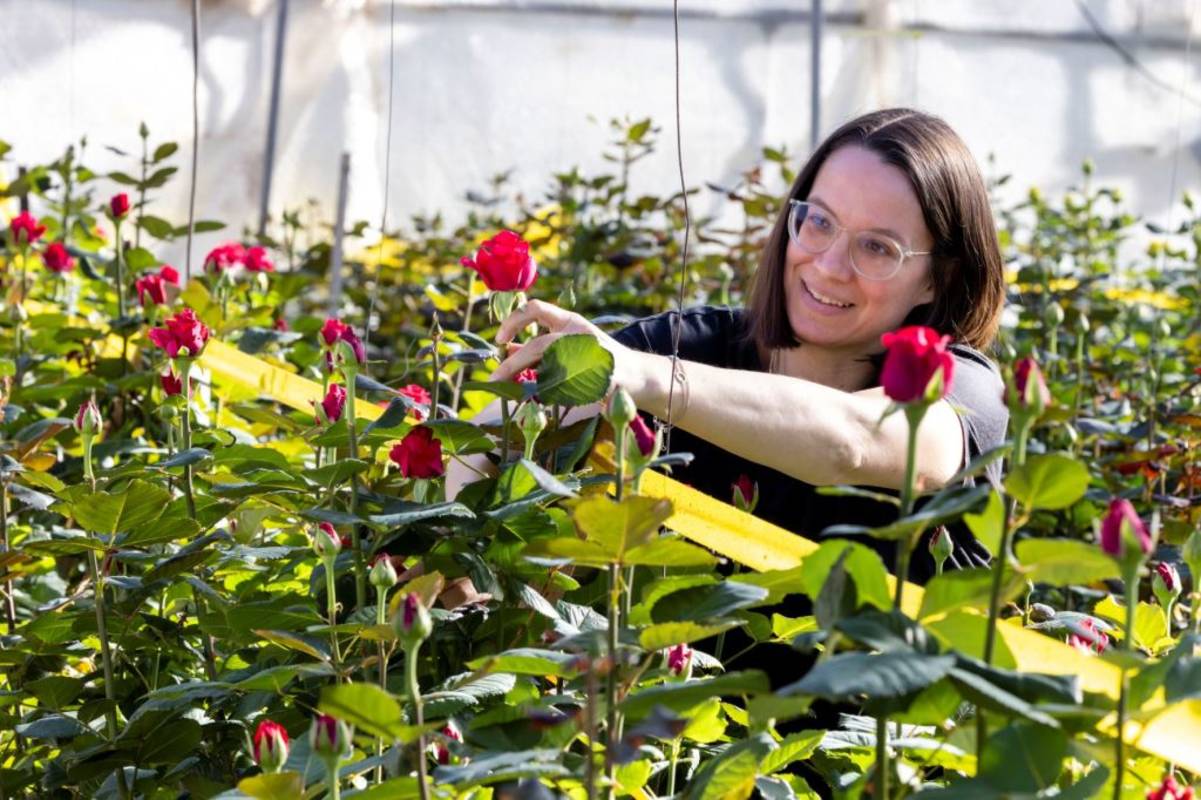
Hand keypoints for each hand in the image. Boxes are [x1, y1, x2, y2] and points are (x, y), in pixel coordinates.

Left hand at [491, 300, 644, 392]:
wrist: (636, 374)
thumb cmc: (595, 358)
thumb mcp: (567, 342)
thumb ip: (539, 345)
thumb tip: (506, 348)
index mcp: (570, 321)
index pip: (535, 309)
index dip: (513, 321)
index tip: (499, 339)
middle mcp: (579, 334)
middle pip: (538, 346)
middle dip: (513, 364)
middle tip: (496, 378)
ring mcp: (590, 355)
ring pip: (549, 371)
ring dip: (532, 385)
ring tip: (519, 394)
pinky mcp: (598, 377)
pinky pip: (564, 390)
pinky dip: (552, 396)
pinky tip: (551, 399)